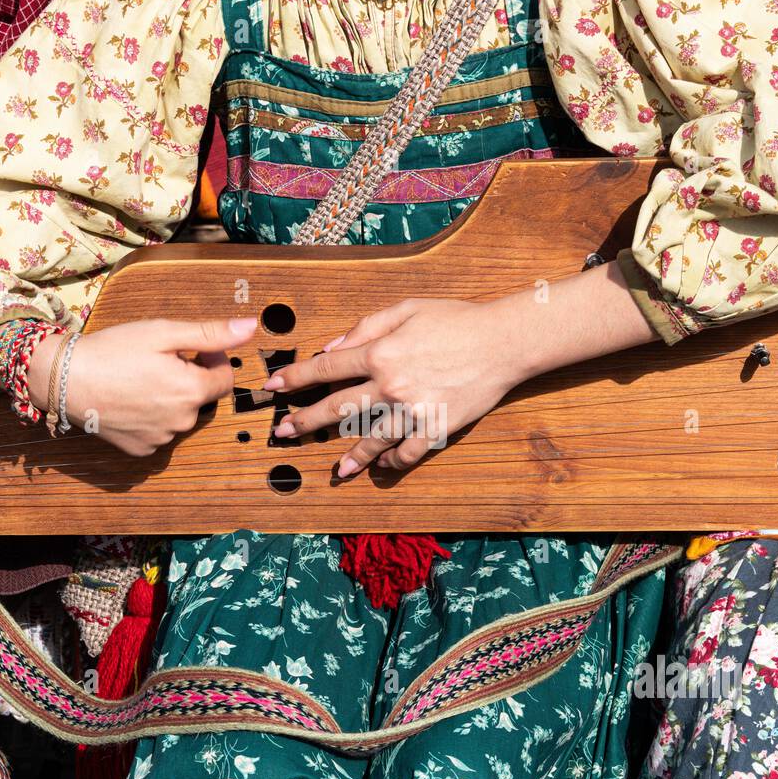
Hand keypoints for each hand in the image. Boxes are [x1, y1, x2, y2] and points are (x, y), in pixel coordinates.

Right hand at [23, 317, 255, 456]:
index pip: (226, 378)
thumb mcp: (162, 333)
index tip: (190, 348)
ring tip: (138, 379)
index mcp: (192, 392)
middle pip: (202, 397)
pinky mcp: (141, 449)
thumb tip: (251, 327)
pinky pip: (158, 430)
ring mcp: (161, 439)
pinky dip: (151, 416)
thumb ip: (211, 334)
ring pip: (179, 414)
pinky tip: (129, 400)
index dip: (212, 359)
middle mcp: (182, 421)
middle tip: (156, 361)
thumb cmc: (112, 351)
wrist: (63, 380)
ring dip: (170, 397)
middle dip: (189, 378)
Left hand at [264, 299, 526, 475]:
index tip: (274, 387)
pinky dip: (393, 462)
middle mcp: (390, 386)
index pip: (326, 369)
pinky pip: (408, 453)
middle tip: (285, 432)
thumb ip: (366, 327)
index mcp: (380, 353)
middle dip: (306, 421)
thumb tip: (331, 346)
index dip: (295, 378)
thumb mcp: (407, 309)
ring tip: (338, 469)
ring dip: (351, 456)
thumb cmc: (456, 319)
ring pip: (371, 439)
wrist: (503, 342)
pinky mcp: (436, 428)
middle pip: (337, 409)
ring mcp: (413, 411)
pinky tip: (382, 466)